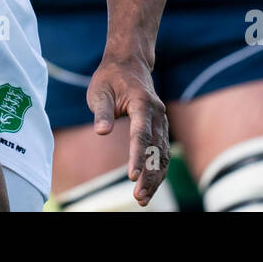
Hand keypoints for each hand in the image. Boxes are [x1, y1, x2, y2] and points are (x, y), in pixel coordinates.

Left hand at [86, 53, 169, 206]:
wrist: (129, 63)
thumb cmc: (110, 78)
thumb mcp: (100, 91)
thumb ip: (102, 111)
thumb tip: (101, 132)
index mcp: (142, 103)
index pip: (141, 134)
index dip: (137, 156)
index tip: (132, 176)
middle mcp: (157, 112)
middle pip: (156, 148)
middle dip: (149, 174)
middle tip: (139, 196)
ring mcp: (161, 120)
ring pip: (163, 153)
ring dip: (156, 177)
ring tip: (143, 198)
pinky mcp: (160, 127)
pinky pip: (162, 151)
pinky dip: (158, 170)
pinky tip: (150, 186)